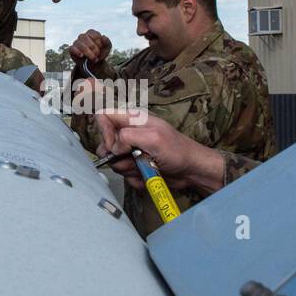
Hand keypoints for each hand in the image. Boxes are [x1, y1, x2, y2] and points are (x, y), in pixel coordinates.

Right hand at [69, 30, 111, 65]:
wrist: (94, 63)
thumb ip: (107, 42)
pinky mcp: (72, 49)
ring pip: (80, 44)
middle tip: (97, 55)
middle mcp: (83, 36)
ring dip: (88, 52)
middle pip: (85, 38)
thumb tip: (103, 37)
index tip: (101, 48)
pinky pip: (72, 48)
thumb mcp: (107, 48)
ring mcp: (77, 42)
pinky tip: (82, 56)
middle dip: (93, 48)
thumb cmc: (100, 53)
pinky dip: (77, 52)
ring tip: (93, 58)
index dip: (98, 42)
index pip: (94, 34)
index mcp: (91, 33)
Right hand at [94, 109, 223, 193]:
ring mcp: (132, 152)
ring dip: (129, 169)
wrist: (192, 171)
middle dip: (117, 157)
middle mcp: (130, 135)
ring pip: (115, 163)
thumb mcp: (154, 138)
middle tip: (133, 160)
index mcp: (133, 120)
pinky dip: (136, 179)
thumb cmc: (178, 150)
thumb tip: (114, 147)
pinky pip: (125, 176)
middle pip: (106, 145)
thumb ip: (128, 136)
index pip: (104, 117)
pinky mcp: (135, 168)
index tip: (115, 146)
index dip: (104, 132)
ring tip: (147, 167)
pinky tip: (148, 176)